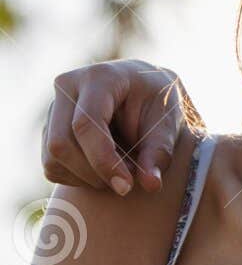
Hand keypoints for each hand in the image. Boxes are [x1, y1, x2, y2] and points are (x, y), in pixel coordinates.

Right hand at [42, 60, 195, 193]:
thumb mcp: (168, 123)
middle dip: (94, 172)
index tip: (126, 186)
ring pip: (53, 157)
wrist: (145, 91)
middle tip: (128, 181)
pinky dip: (78, 178)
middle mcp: (68, 87)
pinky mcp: (49, 128)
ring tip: (121, 170)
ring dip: (87, 177)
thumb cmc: (159, 104)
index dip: (103, 160)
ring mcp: (54, 107)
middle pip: (62, 143)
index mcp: (100, 78)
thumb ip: (160, 152)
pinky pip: (52, 166)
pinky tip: (105, 168)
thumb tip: (150, 185)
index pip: (85, 124)